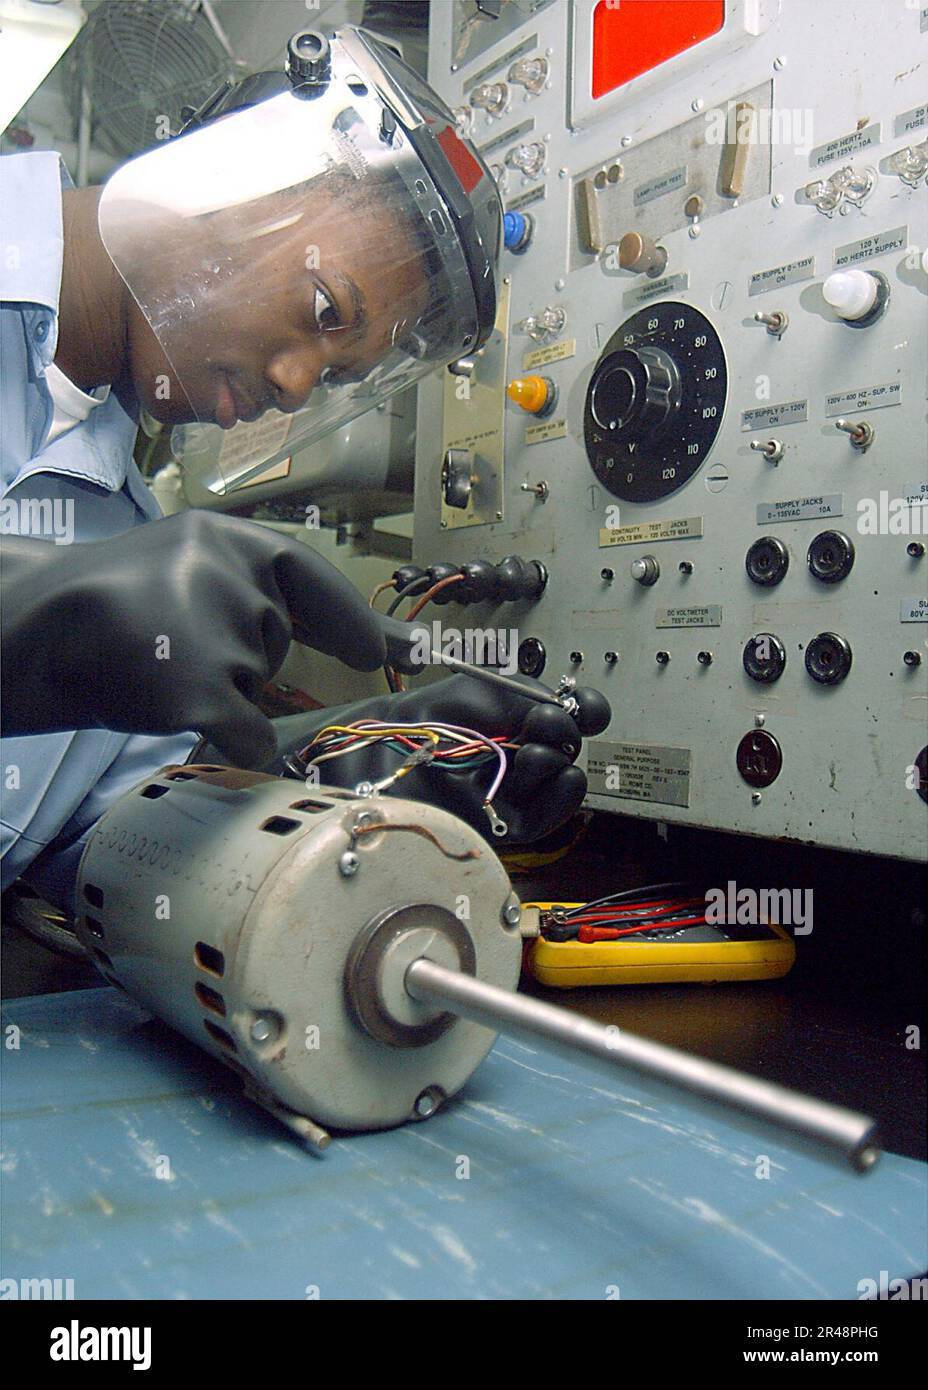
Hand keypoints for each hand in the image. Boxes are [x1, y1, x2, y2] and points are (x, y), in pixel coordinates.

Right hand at [1, 511, 385, 765]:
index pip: (308, 576)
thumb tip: (368, 644)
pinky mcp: (202, 689)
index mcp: (225, 537)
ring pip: (256, 690)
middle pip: (276, 645)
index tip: (381, 653)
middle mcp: (229, 575)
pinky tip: (193, 726)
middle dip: (240, 660)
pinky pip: (251, 735)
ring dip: (219, 695)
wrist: (32, 631)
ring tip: (153, 668)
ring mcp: (217, 632)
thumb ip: (254, 588)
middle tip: (167, 646)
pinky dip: (238, 746)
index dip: (348, 617)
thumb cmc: (108, 604)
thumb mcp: (180, 562)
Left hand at [267, 673, 609, 844]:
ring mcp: (513, 791)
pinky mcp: (506, 826)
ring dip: (558, 763)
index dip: (582, 709)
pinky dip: (560, 797)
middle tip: (540, 727)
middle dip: (563, 733)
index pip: (564, 715)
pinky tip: (551, 778)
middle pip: (568, 748)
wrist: (379, 755)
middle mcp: (517, 755)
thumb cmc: (418, 722)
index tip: (585, 708)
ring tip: (530, 753)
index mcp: (513, 720)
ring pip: (565, 782)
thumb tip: (566, 710)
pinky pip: (550, 816)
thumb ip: (524, 695)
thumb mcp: (473, 693)